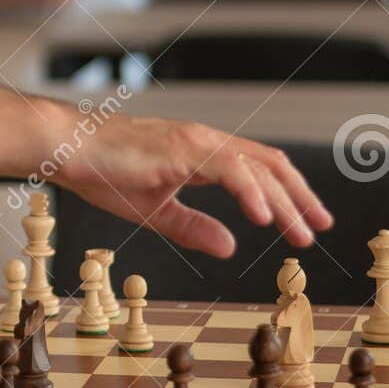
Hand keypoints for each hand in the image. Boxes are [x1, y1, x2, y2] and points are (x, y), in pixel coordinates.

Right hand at [55, 113, 333, 257]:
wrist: (69, 148)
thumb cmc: (103, 172)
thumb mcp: (156, 210)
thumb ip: (194, 227)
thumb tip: (230, 246)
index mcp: (202, 152)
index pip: (259, 168)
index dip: (288, 194)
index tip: (307, 221)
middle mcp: (205, 141)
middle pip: (269, 165)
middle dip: (300, 198)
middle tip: (319, 229)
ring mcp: (195, 141)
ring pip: (256, 168)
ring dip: (284, 202)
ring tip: (299, 232)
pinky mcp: (182, 149)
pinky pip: (229, 169)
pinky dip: (251, 192)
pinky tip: (263, 217)